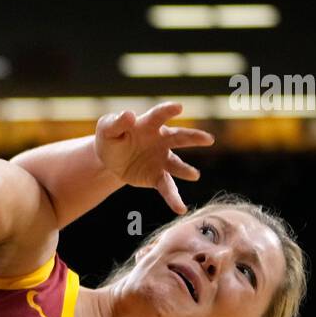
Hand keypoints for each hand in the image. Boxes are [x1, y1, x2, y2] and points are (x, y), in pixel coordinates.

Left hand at [95, 101, 213, 213]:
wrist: (110, 158)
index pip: (159, 115)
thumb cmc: (111, 137)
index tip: (178, 107)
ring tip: (194, 175)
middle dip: (194, 138)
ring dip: (185, 170)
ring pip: (176, 165)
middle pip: (179, 137)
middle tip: (208, 139)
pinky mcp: (157, 176)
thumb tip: (129, 115)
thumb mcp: (107, 128)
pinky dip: (174, 198)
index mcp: (149, 125)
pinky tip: (181, 209)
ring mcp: (162, 159)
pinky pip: (167, 187)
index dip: (168, 110)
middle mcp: (161, 140)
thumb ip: (116, 123)